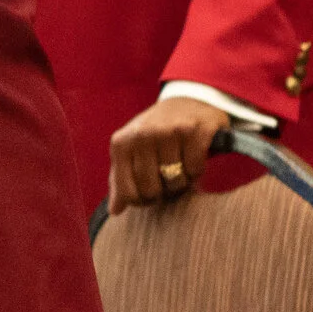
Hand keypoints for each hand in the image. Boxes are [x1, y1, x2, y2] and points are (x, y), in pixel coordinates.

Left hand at [107, 97, 233, 215]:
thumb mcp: (132, 151)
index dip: (143, 201)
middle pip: (153, 190)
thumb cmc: (156, 132)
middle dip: (164, 191)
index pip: (129, 193)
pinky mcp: (196, 130)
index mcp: (121, 143)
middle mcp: (143, 134)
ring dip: (182, 180)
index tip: (151, 192)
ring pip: (176, 181)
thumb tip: (115, 211)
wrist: (189, 100)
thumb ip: (120, 180)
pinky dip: (197, 169)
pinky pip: (196, 169)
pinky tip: (194, 155)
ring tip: (181, 164)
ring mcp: (169, 131)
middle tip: (168, 176)